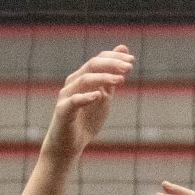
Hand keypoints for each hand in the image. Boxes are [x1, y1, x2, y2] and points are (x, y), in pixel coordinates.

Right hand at [42, 46, 132, 163]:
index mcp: (82, 77)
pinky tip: (99, 95)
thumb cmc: (86, 119)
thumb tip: (123, 49)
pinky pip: (73, 101)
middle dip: (112, 64)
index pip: (98, 59)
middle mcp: (73, 83)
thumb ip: (112, 76)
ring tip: (120, 80)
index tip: (132, 60)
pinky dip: (86, 97)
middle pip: (92, 65)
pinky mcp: (62, 111)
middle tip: (129, 67)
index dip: (114, 57)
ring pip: (84, 79)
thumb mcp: (105, 96)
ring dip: (103, 78)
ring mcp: (66, 96)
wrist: (68, 145)